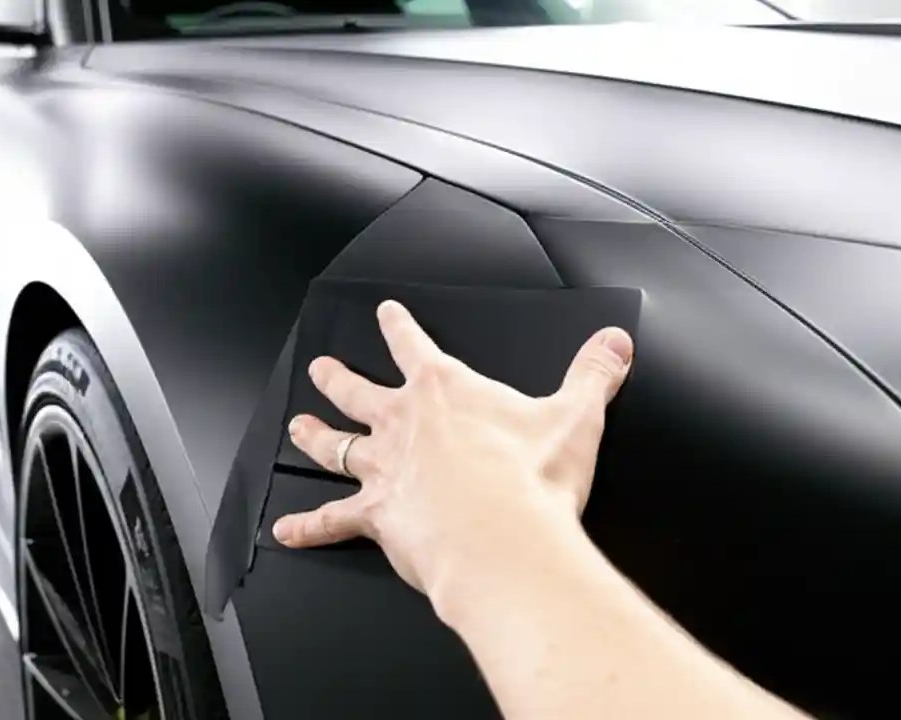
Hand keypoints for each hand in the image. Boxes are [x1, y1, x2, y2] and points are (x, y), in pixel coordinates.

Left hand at [272, 300, 633, 598]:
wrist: (501, 539)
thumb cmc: (530, 481)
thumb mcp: (574, 417)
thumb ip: (593, 375)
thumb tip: (614, 344)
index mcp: (446, 391)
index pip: (414, 344)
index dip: (398, 326)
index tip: (384, 313)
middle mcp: (404, 423)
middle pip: (358, 392)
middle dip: (338, 378)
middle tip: (322, 368)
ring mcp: (384, 469)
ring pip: (336, 446)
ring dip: (315, 437)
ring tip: (297, 430)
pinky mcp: (376, 515)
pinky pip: (333, 520)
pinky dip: (309, 526)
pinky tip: (286, 530)